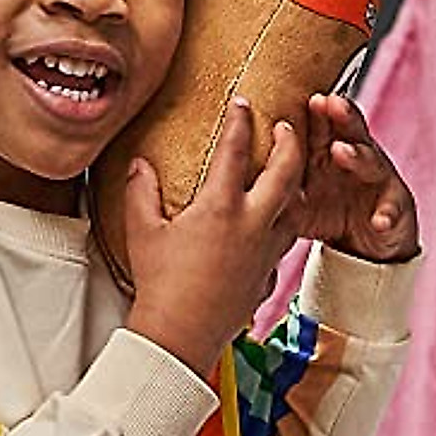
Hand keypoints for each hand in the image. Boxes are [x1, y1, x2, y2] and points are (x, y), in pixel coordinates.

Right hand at [122, 98, 302, 377]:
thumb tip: (141, 164)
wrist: (181, 333)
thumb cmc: (160, 283)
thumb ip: (141, 191)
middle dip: (291, 141)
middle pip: (287, 171)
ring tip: (288, 168)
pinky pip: (286, 237)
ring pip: (295, 205)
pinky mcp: (268, 272)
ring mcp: (265, 249)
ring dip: (295, 180)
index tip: (243, 102)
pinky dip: (284, 219)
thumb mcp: (142, 231)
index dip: (240, 121)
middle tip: (286, 125)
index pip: (235, 151)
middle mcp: (252, 223)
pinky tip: (274, 219)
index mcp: (220, 207)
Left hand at [288, 93, 418, 262]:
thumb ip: (274, 182)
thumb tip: (232, 172)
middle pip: (350, 132)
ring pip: (371, 163)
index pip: (323, 126)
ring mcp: (378, 182)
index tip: (305, 97)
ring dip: (357, 156)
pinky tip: (379, 219)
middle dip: (342, 115)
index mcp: (330, 153)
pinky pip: (392, 210)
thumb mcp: (296, 198)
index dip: (316, 112)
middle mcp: (357, 160)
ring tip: (341, 151)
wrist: (363, 244)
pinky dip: (387, 214)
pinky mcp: (394, 209)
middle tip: (329, 101)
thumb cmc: (324, 212)